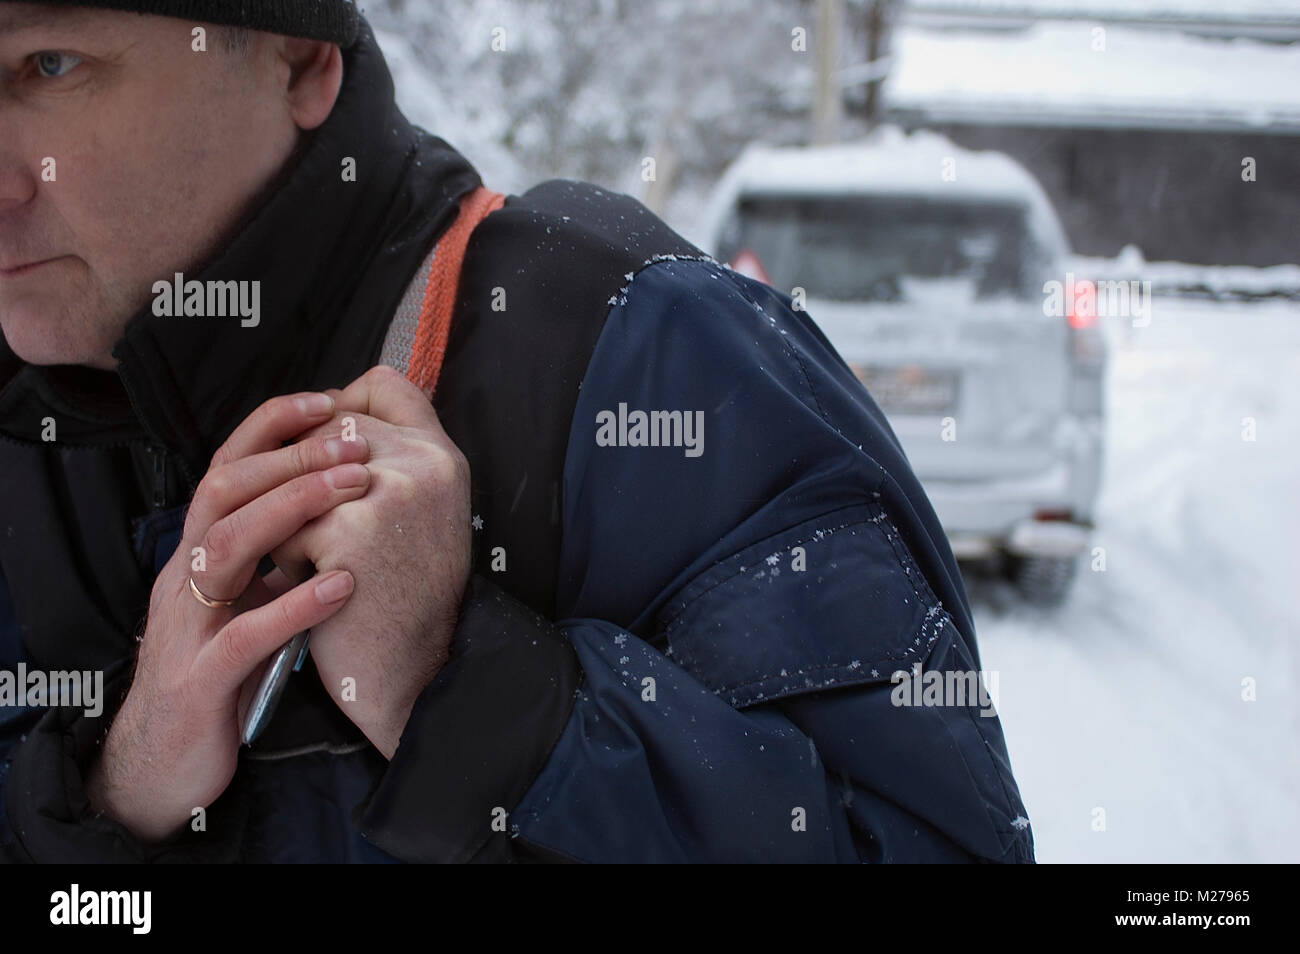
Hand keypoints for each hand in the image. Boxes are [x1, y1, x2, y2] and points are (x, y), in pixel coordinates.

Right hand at [84, 392, 371, 842]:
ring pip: (226, 546)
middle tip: (354, 442)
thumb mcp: (242, 604)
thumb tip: (329, 506)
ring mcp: (187, 627)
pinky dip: (296, 604)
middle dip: (290, 458)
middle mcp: (184, 578)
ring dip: (293, 509)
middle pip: (224, 492)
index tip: (328, 402)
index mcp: (196, 554)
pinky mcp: (200, 681)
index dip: (271, 428)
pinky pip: (245, 634)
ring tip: (354, 488)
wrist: (162, 767)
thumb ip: (271, 561)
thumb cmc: (215, 677)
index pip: (225, 468)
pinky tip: (344, 583)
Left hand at [271, 366, 471, 757]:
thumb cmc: (407, 601)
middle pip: (328, 428)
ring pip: (299, 480)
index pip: (385, 385)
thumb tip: (327, 414)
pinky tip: (322, 594)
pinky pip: (285, 529)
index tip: (324, 452)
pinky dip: (291, 564)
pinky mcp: (349, 530)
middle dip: (307, 479)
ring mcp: (388, 491)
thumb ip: (391, 461)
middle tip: (330, 535)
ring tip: (323, 566)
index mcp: (443, 455)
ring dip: (296, 524)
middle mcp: (425, 462)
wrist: (411, 676)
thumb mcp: (424, 517)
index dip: (341, 406)